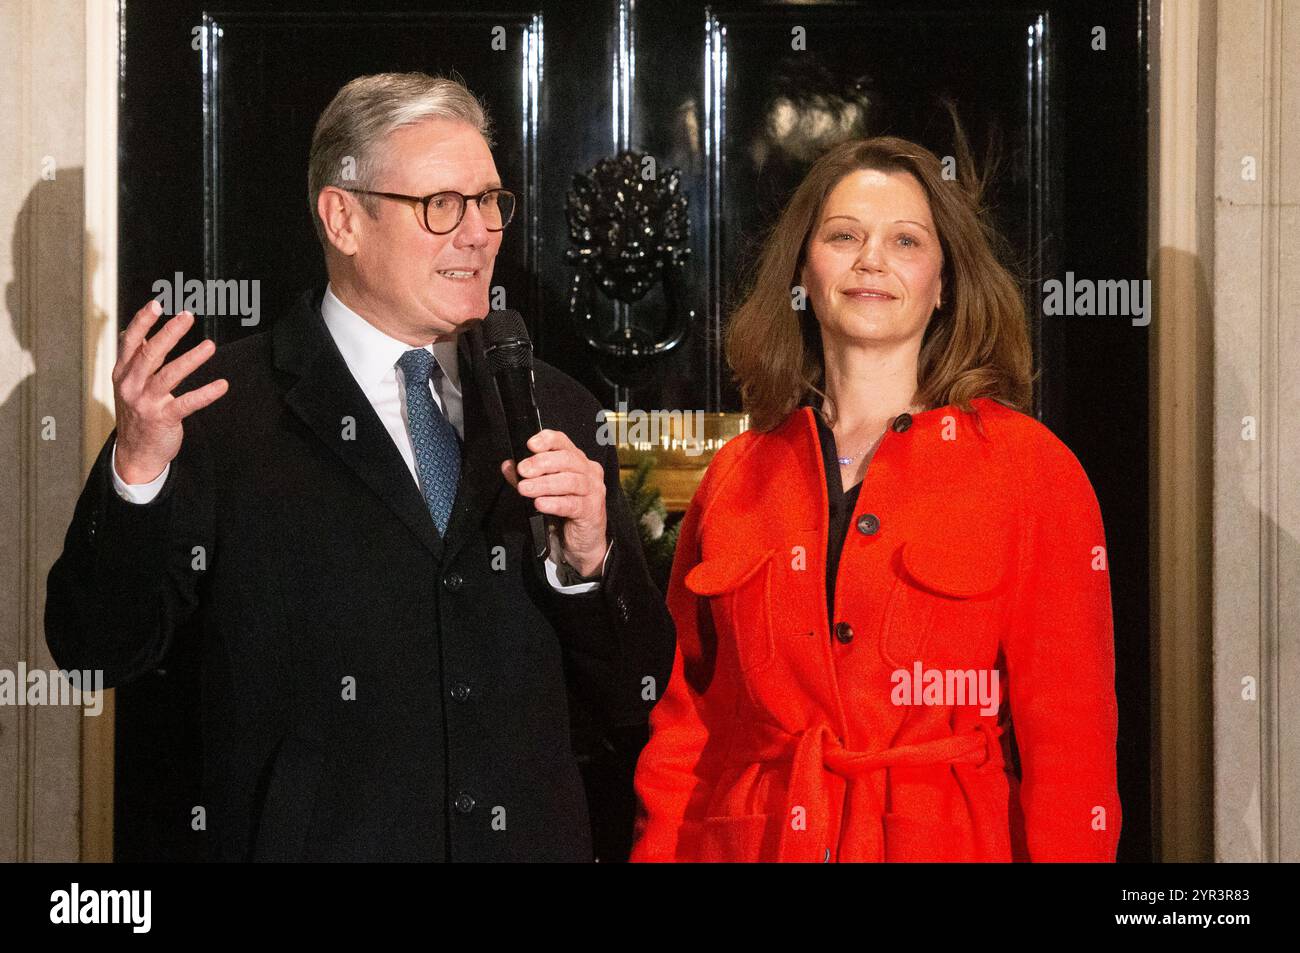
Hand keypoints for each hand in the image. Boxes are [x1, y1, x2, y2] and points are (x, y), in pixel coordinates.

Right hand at [112, 300, 227, 483]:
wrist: (135, 452)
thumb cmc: (136, 413)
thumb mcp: (127, 384)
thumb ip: (134, 359)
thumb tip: (136, 332)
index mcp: (123, 373)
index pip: (130, 342)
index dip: (142, 322)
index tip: (157, 304)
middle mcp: (131, 385)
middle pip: (150, 354)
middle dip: (169, 333)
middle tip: (188, 316)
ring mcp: (146, 403)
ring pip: (169, 375)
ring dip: (191, 359)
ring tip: (210, 346)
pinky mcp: (162, 419)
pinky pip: (186, 403)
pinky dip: (205, 393)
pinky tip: (222, 385)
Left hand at [501, 429, 606, 576]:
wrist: (583, 540)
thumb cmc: (566, 511)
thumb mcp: (545, 490)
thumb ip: (527, 477)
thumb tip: (509, 466)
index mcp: (578, 461)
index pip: (563, 442)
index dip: (547, 440)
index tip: (530, 445)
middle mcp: (589, 472)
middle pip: (567, 459)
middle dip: (541, 463)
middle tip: (523, 471)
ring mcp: (593, 491)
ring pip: (570, 481)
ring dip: (544, 484)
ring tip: (525, 488)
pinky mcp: (592, 511)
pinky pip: (573, 504)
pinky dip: (555, 503)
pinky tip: (541, 503)